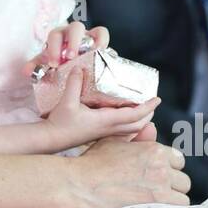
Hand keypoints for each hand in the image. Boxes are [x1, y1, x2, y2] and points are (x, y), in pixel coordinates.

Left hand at [22, 19, 109, 77]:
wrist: (72, 69)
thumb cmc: (58, 65)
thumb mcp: (46, 67)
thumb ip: (36, 68)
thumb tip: (26, 72)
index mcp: (59, 36)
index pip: (55, 35)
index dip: (54, 48)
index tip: (54, 64)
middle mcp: (75, 33)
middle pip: (76, 27)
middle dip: (73, 41)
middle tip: (71, 57)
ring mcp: (91, 37)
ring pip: (97, 30)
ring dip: (95, 41)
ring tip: (92, 55)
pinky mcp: (102, 44)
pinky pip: (105, 38)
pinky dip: (104, 45)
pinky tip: (103, 57)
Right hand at [42, 63, 160, 148]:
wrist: (49, 139)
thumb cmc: (59, 123)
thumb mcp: (66, 101)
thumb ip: (75, 83)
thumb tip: (81, 67)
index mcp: (105, 121)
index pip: (134, 115)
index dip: (148, 107)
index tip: (158, 99)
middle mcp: (108, 129)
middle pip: (137, 126)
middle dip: (148, 115)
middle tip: (152, 103)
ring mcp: (103, 133)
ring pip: (130, 130)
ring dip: (139, 120)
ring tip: (142, 109)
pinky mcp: (97, 134)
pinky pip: (120, 130)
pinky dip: (128, 123)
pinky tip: (122, 115)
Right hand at [61, 136, 191, 207]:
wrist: (82, 184)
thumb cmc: (94, 162)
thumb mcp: (115, 142)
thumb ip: (138, 137)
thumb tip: (153, 128)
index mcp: (154, 150)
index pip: (179, 161)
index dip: (170, 168)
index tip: (159, 175)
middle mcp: (161, 167)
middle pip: (184, 180)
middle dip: (173, 186)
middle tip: (157, 191)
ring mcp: (160, 187)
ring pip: (182, 197)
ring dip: (172, 200)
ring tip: (156, 203)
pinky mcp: (156, 205)